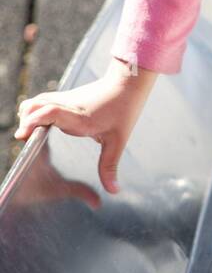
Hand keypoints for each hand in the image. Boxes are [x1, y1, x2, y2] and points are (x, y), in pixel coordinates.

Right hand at [14, 63, 158, 193]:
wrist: (128, 83)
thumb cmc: (124, 109)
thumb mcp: (117, 141)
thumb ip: (109, 166)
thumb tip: (113, 190)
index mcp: (78, 117)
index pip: (50, 113)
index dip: (33, 122)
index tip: (22, 135)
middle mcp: (68, 106)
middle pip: (35, 106)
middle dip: (25, 121)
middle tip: (26, 137)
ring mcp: (66, 99)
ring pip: (37, 101)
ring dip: (29, 115)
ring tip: (30, 132)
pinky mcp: (66, 97)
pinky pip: (43, 101)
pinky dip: (36, 111)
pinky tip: (40, 124)